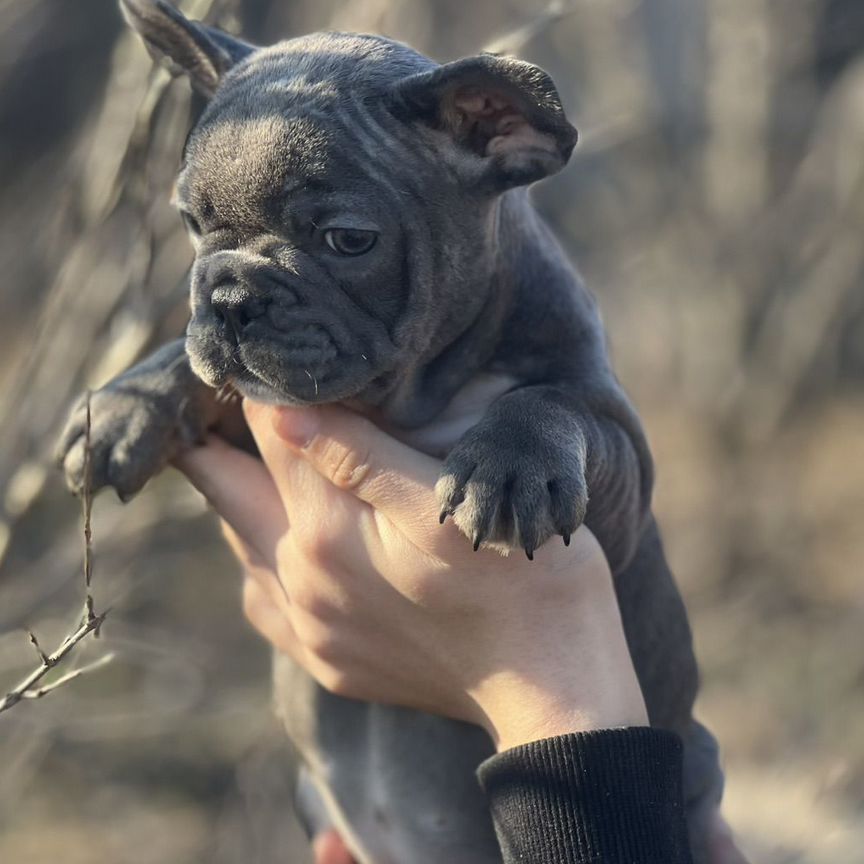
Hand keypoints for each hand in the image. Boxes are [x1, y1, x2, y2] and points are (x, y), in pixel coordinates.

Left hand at [175, 401, 647, 751]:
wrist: (551, 688)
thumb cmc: (521, 579)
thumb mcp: (448, 503)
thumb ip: (360, 457)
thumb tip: (282, 412)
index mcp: (327, 530)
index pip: (267, 430)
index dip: (261, 384)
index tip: (268, 357)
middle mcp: (300, 581)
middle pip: (225, 487)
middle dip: (224, 437)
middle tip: (236, 403)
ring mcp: (309, 629)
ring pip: (240, 540)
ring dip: (245, 495)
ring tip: (267, 460)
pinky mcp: (326, 660)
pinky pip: (265, 597)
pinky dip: (265, 556)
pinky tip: (294, 543)